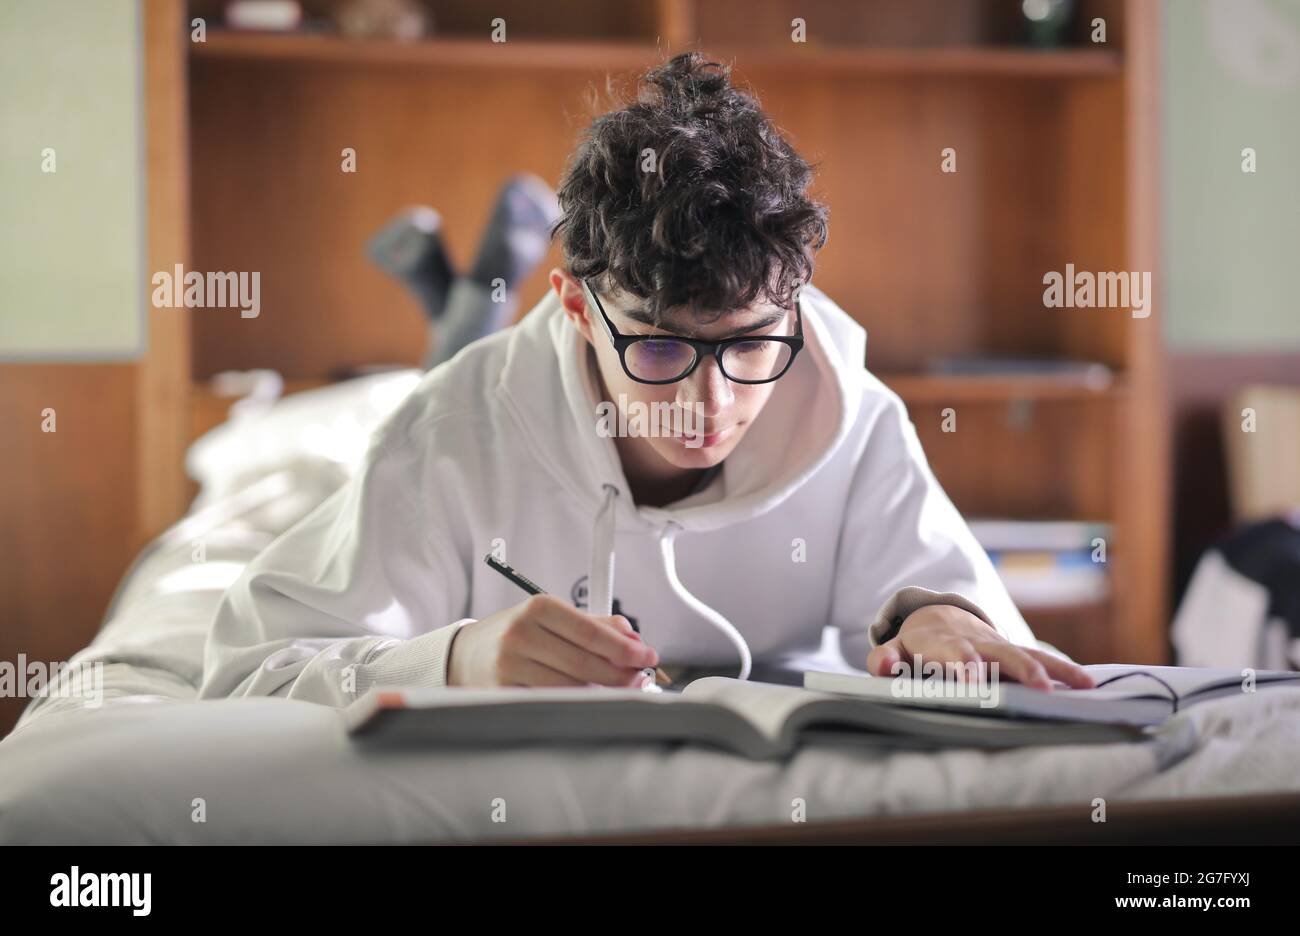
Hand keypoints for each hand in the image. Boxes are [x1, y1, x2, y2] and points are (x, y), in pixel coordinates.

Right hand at [447, 594, 659, 687]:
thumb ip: (595, 623)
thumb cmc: (517, 634)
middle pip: (584, 662)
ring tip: (620, 688)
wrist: (465, 655)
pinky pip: (552, 701)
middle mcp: (521, 634)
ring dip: (602, 690)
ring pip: (571, 686)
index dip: (624, 648)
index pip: (590, 632)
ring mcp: (510, 666)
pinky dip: (577, 702)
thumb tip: (633, 636)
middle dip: (620, 673)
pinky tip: (591, 698)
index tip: (647, 655)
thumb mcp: (551, 617)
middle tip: (641, 677)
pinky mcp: (504, 693)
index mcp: (537, 608)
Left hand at [865, 604, 1094, 690]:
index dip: (964, 667)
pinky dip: (1063, 669)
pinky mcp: (1013, 650)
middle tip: (1040, 688)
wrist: (936, 617)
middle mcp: (975, 640)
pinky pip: (1040, 658)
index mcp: (942, 640)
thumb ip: (886, 658)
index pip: (954, 652)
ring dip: (1052, 669)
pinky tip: (1088, 685)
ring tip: (1079, 687)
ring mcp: (997, 644)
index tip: (975, 685)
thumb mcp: (895, 649)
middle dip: (1019, 668)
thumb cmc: (914, 644)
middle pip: (1000, 652)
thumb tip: (883, 664)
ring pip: (1026, 653)